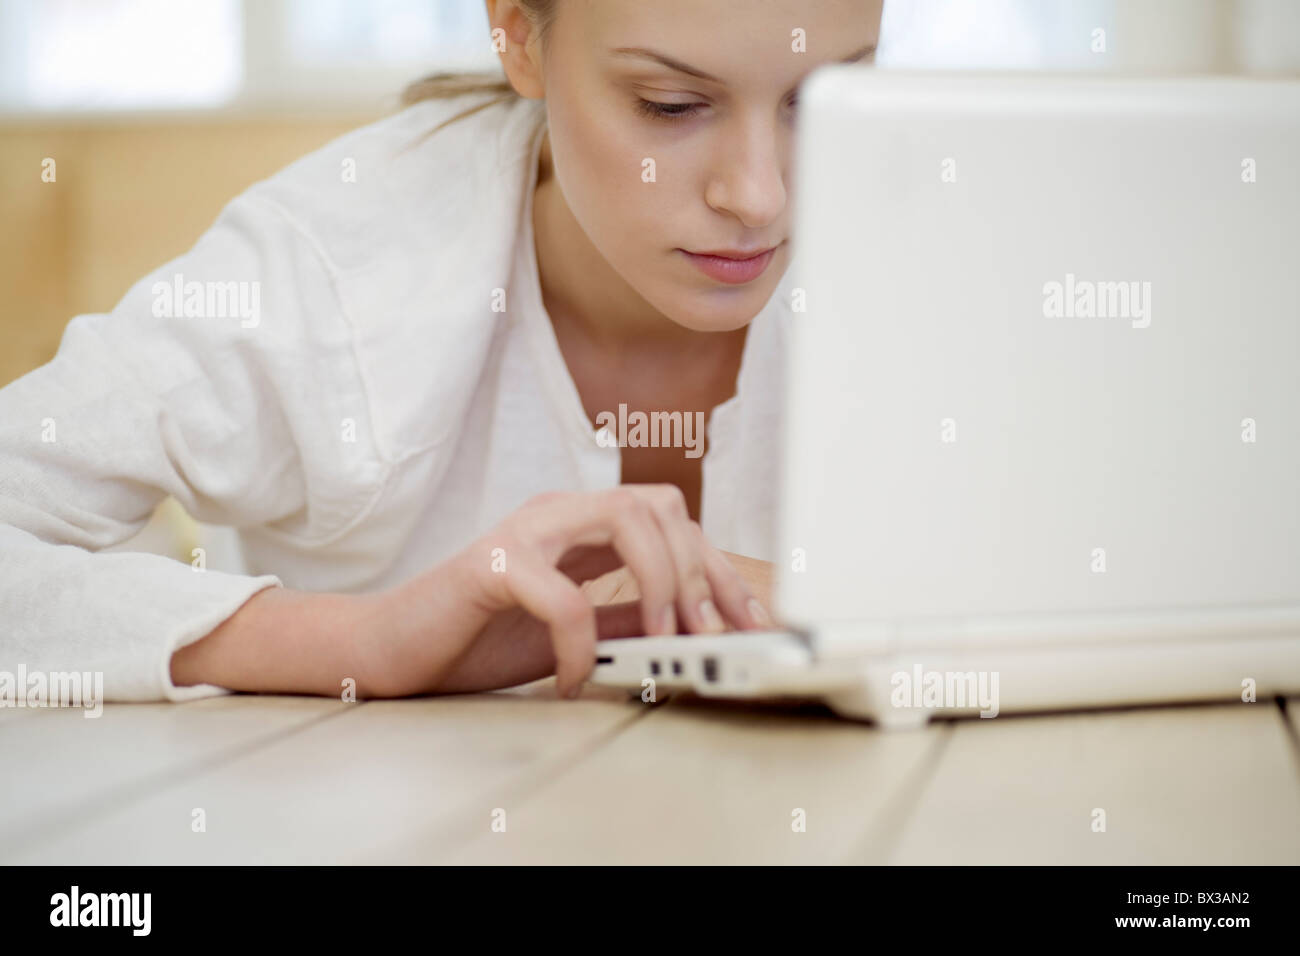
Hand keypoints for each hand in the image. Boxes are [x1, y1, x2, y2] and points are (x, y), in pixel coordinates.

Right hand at [361, 486, 770, 697]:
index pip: (673, 521)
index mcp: (581, 525)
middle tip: (706, 635)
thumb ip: (621, 614)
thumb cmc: (475, 634)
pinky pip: (563, 595)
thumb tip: (690, 626)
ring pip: (625, 518)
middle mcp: (558, 514)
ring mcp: (525, 531)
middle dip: (699, 573)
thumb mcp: (571, 626)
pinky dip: (581, 645)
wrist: (389, 648)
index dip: (718, 569)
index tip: (749, 620)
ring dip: (659, 583)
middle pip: (660, 506)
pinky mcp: (491, 565)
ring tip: (656, 641)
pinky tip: (571, 678)